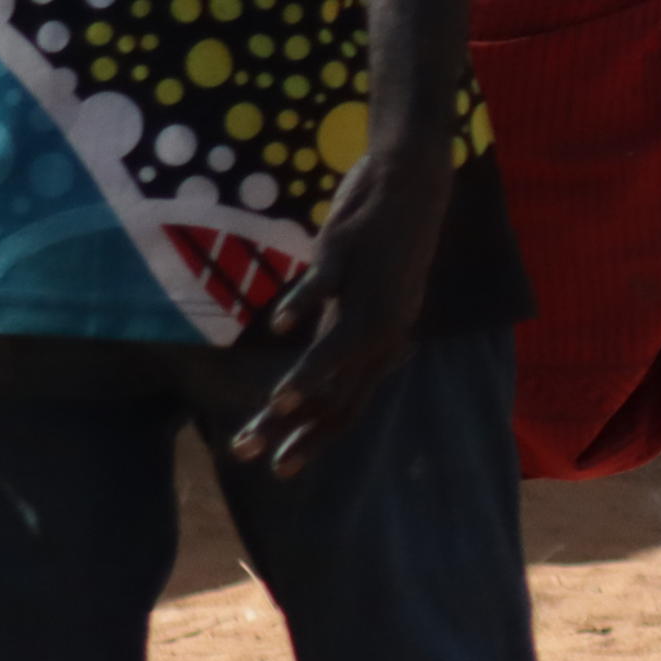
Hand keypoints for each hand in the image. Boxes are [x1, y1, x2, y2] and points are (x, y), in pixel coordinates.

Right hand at [230, 149, 448, 477]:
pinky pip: (327, 286)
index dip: (315, 441)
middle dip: (296, 428)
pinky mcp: (351, 255)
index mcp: (383, 346)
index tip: (279, 470)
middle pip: (341, 391)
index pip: (348, 409)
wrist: (409, 190)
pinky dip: (304, 306)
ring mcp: (369, 292)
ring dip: (308, 377)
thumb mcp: (359, 309)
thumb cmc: (378, 256)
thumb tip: (310, 383)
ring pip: (342, 347)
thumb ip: (337, 343)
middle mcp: (383, 329)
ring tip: (277, 405)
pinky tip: (279, 325)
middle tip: (252, 454)